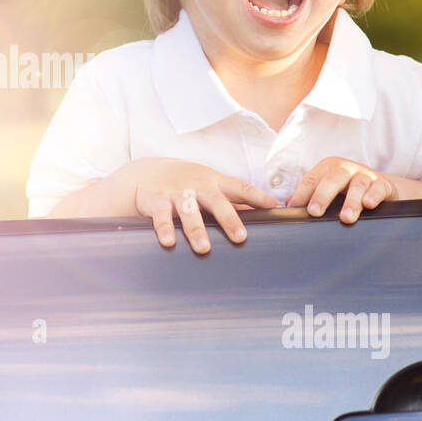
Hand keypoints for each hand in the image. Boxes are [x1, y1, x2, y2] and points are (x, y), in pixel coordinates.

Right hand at [125, 158, 279, 252]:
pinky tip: (169, 242)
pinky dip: (165, 229)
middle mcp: (197, 186)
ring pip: (189, 211)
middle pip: (216, 201)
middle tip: (240, 237)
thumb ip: (232, 199)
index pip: (240, 188)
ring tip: (203, 248)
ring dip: (196, 229)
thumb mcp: (209, 184)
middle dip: (228, 219)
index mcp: (214, 182)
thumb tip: (263, 211)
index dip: (258, 197)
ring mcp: (176, 193)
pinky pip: (161, 216)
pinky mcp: (157, 200)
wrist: (146, 172)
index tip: (275, 207)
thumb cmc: (185, 181)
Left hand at [285, 157, 396, 224]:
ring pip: (357, 184)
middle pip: (333, 179)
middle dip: (322, 195)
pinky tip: (369, 205)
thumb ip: (309, 195)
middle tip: (314, 212)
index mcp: (328, 168)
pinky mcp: (382, 184)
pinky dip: (374, 195)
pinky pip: (379, 187)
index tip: (294, 209)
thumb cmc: (347, 190)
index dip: (302, 194)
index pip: (312, 179)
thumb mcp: (328, 189)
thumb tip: (288, 205)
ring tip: (346, 218)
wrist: (381, 186)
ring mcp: (365, 175)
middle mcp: (346, 169)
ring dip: (351, 201)